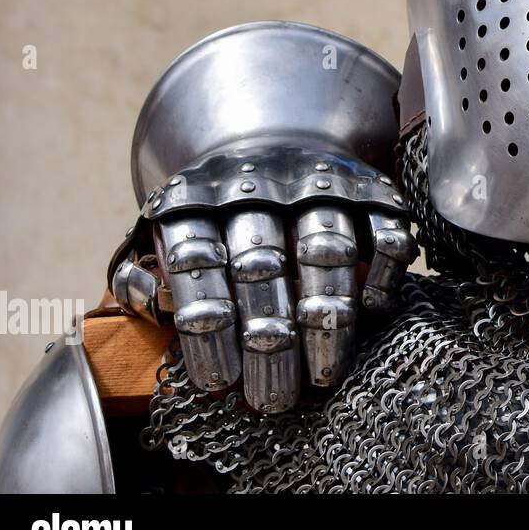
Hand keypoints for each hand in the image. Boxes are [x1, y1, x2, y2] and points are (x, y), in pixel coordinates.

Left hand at [107, 20, 412, 414]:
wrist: (277, 131)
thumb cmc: (217, 211)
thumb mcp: (168, 227)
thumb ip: (145, 275)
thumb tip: (149, 315)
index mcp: (198, 198)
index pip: (198, 264)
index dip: (209, 329)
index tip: (219, 384)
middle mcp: (258, 187)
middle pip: (263, 266)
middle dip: (270, 338)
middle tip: (274, 398)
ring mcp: (319, 184)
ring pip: (326, 250)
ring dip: (327, 317)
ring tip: (324, 375)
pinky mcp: (371, 187)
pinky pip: (383, 228)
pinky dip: (381, 270)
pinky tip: (371, 311)